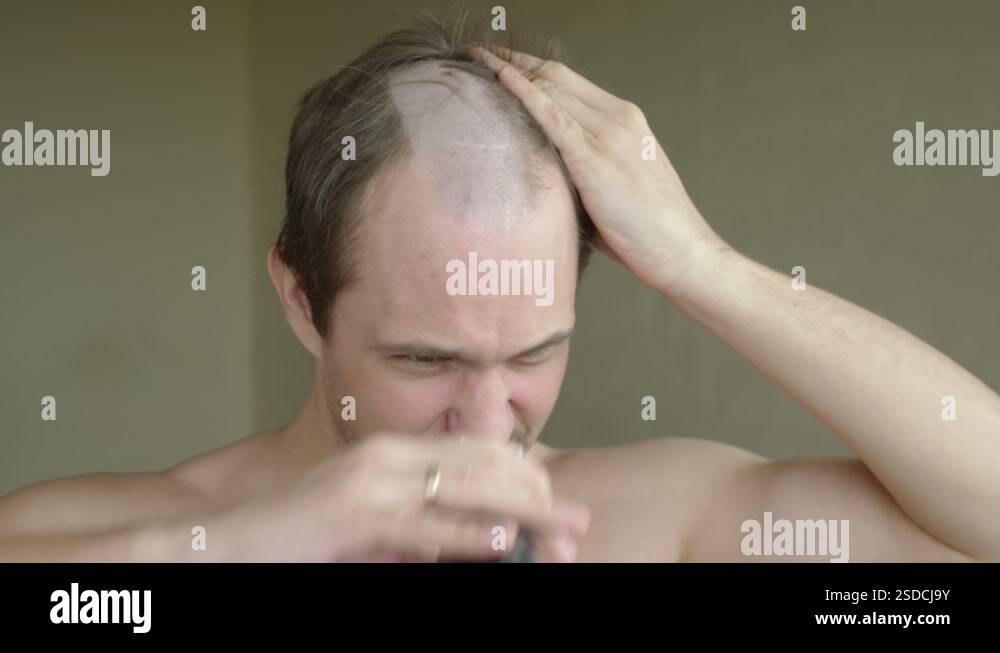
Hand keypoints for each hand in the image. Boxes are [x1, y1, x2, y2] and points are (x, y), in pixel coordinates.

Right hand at [238, 433, 590, 562]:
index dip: (527, 475)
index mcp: (394, 452)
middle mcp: (388, 455)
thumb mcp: (371, 524)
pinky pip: (424, 522)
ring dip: (521, 513)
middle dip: (537, 494)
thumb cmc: (299, 536)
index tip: (561, 503)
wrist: (227, 540)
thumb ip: (418, 523)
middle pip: (485, 465)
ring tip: (560, 532)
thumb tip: (477, 539)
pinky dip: (468, 532)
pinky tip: (501, 540)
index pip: (478, 452)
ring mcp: (371, 480)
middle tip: (578, 522)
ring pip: (466, 488)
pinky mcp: (354, 512)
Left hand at [471, 45, 730, 291]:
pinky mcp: (595, 159)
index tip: (504, 61)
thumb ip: (583, 168)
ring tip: (478, 58)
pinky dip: (525, 94)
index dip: (533, 67)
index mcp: (625, 120)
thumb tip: (544, 171)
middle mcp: (618, 118)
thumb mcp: (616, 185)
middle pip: (556, 77)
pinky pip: (552, 118)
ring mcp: (608, 135)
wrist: (679, 250)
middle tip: (480, 52)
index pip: (570, 82)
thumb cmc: (647, 230)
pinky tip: (502, 79)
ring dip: (510, 70)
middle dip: (515, 60)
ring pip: (551, 89)